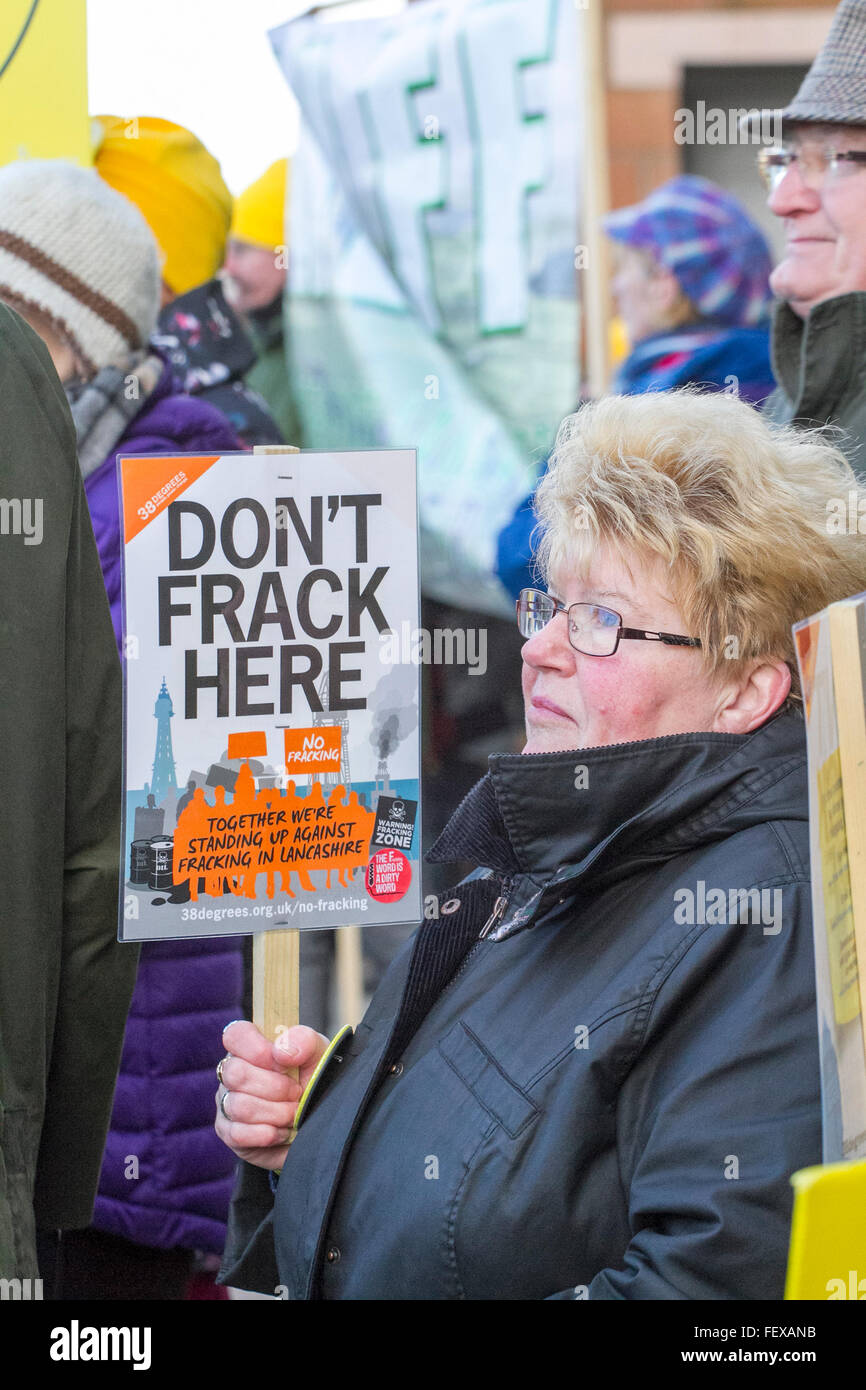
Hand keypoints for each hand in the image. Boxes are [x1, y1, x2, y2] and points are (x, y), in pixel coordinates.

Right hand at [214, 1020, 329, 1170]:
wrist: (320, 1122)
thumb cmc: (313, 1082)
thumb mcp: (318, 1056)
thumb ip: (304, 1041)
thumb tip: (281, 1051)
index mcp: (250, 1047)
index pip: (235, 1035)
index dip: (257, 1048)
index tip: (283, 1062)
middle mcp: (232, 1073)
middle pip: (235, 1073)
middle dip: (275, 1087)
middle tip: (297, 1092)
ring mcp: (227, 1103)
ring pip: (239, 1106)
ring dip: (276, 1112)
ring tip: (294, 1113)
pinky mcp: (229, 1133)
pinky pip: (238, 1134)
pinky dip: (267, 1134)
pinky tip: (283, 1131)